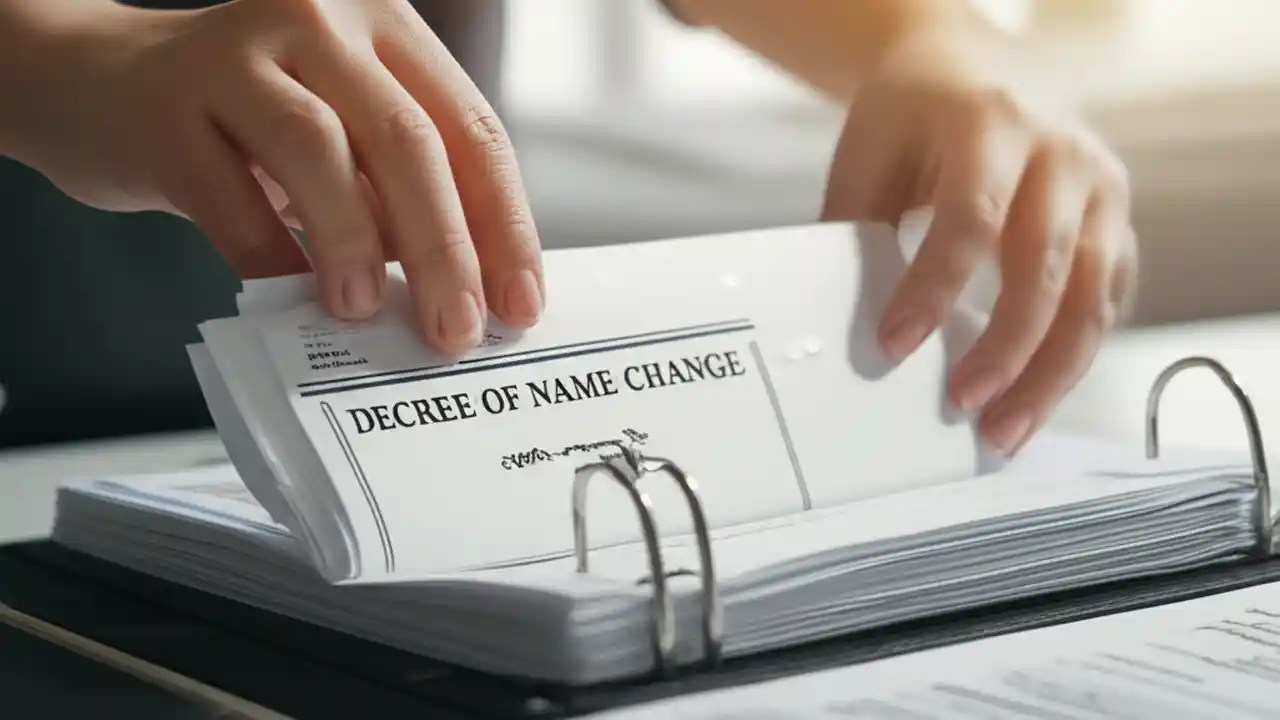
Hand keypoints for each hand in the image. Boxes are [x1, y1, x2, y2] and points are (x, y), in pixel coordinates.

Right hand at [8, 0, 541, 353]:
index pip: (471, 130)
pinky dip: (270, 257)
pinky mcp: (167, 109)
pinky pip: (230, 198)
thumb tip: (466, 291)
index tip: (519, 305)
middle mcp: (317, 21)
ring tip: (364, 310)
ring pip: (320, 151)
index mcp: (384, 26)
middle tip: (454, 329)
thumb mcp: (345, 133)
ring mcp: (237, 57)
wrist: (100, 83)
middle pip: (406, 140)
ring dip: (354, 244)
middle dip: (443, 248)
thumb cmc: (249, 122)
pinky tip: (292, 298)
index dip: (503, 225)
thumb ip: (401, 192)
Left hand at [822, 31, 1136, 454]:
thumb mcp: (872, 153)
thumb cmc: (912, 114)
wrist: (971, 67)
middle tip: (965, 407)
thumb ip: (857, 229)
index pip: (970, 219)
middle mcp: (1061, 155)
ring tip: (1006, 431)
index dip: (935, 288)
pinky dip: (1073, 358)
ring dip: (1051, 375)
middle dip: (1006, 348)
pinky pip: (1106, 302)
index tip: (896, 345)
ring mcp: (1101, 190)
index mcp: (992, 126)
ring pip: (1092, 297)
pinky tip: (1035, 400)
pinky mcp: (1116, 223)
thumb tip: (836, 328)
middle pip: (1044, 266)